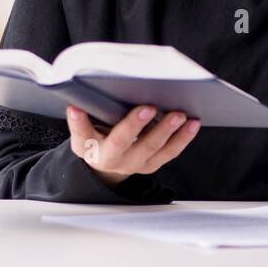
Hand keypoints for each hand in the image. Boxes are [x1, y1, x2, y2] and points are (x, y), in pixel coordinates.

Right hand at [66, 105, 198, 188]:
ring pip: (152, 148)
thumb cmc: (96, 138)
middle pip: (123, 142)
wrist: (108, 165)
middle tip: (148, 107)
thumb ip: (82, 118)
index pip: (83, 134)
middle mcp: (113, 159)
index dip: (79, 123)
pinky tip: (192, 123)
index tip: (75, 109)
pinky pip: (170, 152)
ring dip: (167, 131)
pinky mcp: (152, 164)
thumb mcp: (84, 131)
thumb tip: (78, 102)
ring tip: (179, 114)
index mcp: (91, 148)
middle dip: (135, 125)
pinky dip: (183, 137)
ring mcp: (135, 163)